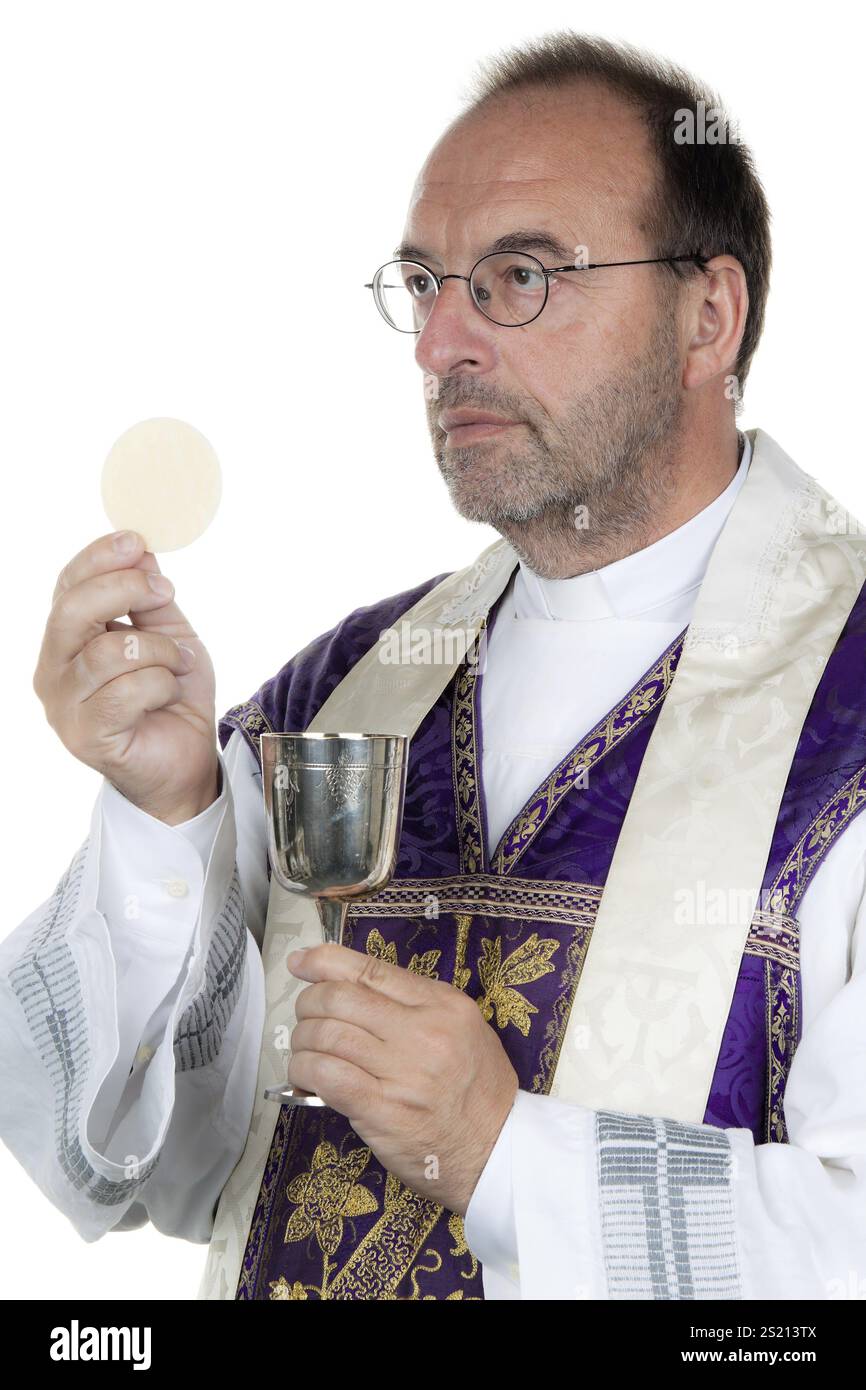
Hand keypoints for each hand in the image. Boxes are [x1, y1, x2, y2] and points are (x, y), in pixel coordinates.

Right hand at [32, 530, 218, 823]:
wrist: (188, 758)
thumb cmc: (172, 696)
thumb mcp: (169, 634)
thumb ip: (150, 598)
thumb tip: (140, 549)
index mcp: (67, 640)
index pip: (66, 587)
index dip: (97, 559)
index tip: (136, 540)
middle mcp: (54, 671)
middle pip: (72, 612)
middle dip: (124, 590)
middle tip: (165, 593)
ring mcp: (64, 706)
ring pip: (108, 652)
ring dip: (158, 650)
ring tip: (178, 663)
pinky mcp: (86, 736)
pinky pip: (125, 691)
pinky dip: (160, 684)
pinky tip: (169, 692)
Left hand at [286, 943, 518, 1215]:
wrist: (498, 1150)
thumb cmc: (478, 1090)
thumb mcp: (462, 1028)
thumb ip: (414, 1004)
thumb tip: (353, 985)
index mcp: (442, 1004)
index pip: (370, 969)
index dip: (324, 961)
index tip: (301, 962)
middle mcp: (422, 1031)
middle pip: (340, 998)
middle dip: (308, 1003)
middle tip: (305, 1018)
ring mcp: (402, 1072)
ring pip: (326, 1035)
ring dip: (303, 1041)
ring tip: (306, 1052)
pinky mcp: (382, 1110)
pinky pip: (327, 1076)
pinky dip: (305, 1071)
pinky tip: (306, 1077)